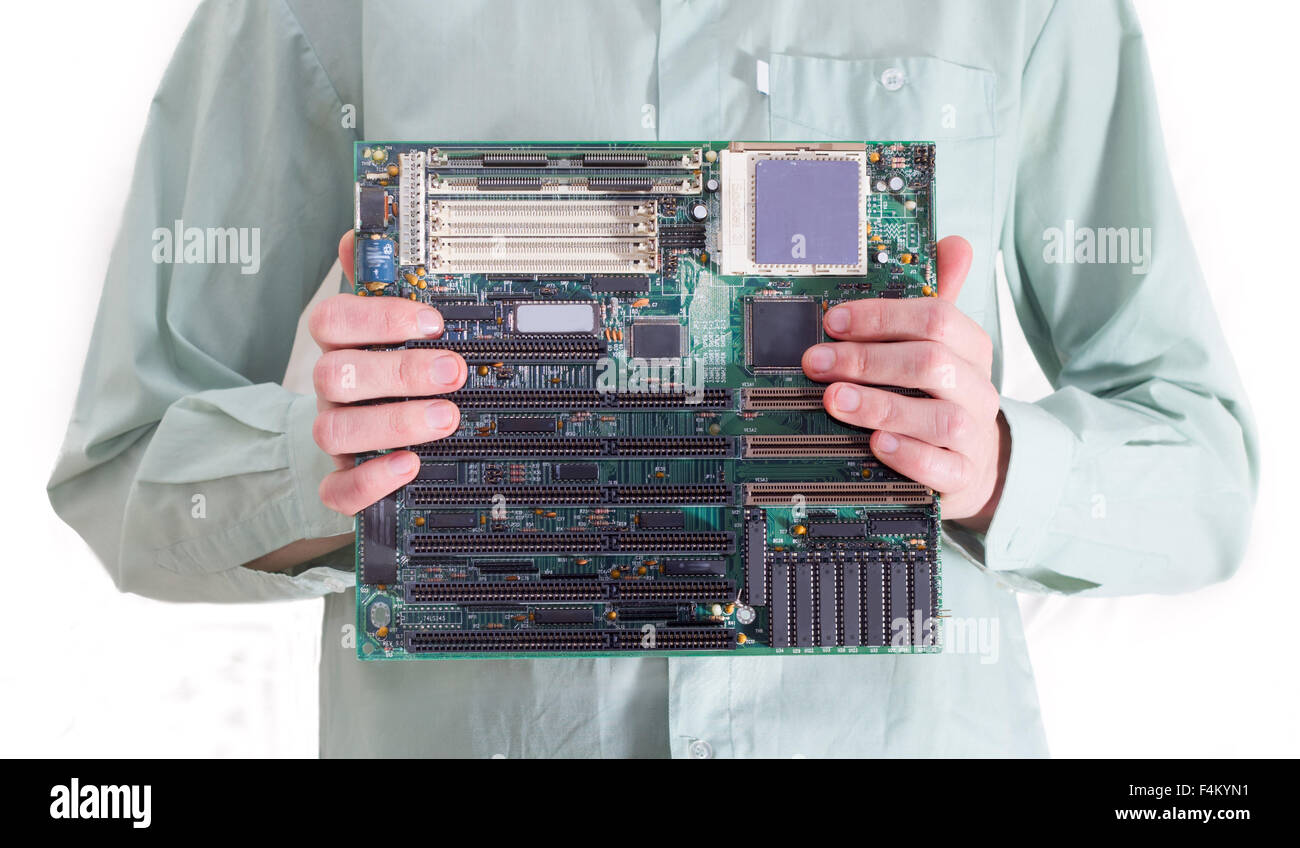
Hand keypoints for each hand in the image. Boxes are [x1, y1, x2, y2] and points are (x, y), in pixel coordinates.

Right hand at [308, 232, 466, 515]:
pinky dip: (369, 481)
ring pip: (334, 429)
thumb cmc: (390, 371)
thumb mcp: (393, 327)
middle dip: (399, 371)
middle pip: (336, 375)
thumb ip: (380, 284)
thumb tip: (358, 235)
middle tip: (454, 371)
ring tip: (446, 417)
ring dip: (394, 422)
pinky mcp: (340, 479)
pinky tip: (408, 464)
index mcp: (341, 345)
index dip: (377, 319)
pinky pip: (337, 489)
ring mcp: (334, 432)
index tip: (431, 321)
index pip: (331, 321)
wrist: (373, 436)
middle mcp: (332, 389)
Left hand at [801, 236, 1008, 530]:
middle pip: (930, 362)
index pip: (937, 318)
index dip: (881, 316)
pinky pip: (942, 467)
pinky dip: (908, 454)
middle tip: (817, 361)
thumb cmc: (939, 395)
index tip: (832, 321)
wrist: (971, 462)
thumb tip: (953, 242)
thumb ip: (936, 299)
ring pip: (938, 417)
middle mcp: (976, 389)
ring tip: (834, 400)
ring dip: (880, 405)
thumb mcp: (938, 347)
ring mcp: (973, 435)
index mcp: (971, 348)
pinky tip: (877, 444)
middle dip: (867, 360)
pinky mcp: (962, 476)